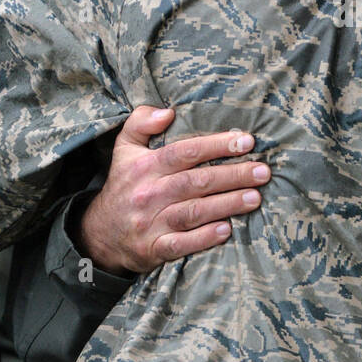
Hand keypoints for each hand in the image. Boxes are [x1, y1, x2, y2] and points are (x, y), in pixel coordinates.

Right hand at [77, 106, 269, 274]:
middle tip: (263, 171)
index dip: (217, 145)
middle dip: (232, 175)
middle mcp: (148, 193)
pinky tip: (227, 230)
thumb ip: (141, 122)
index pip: (185, 151)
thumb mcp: (124, 148)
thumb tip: (168, 112)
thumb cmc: (124, 185)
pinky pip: (181, 245)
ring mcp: (151, 223)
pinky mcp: (153, 249)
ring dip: (227, 204)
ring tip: (256, 197)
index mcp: (145, 166)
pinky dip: (204, 238)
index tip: (247, 141)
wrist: (99, 234)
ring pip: (193, 212)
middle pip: (196, 181)